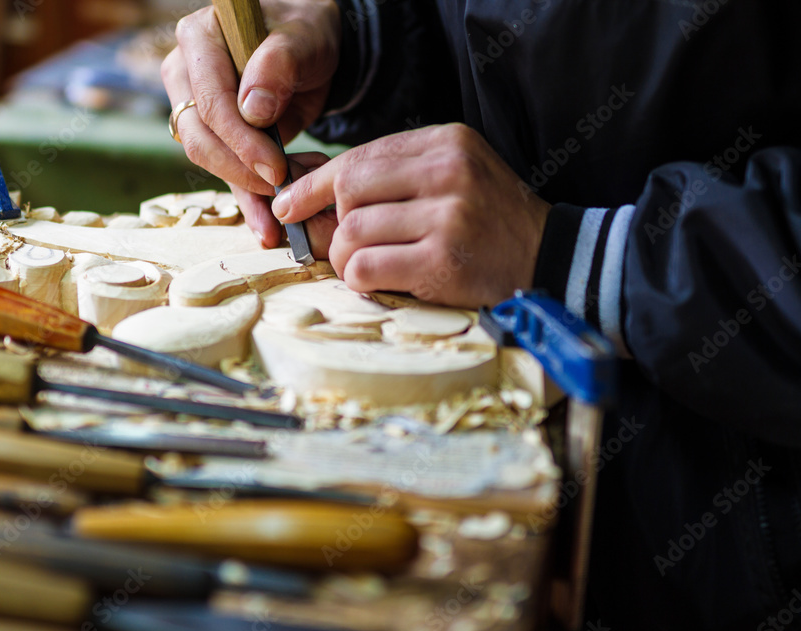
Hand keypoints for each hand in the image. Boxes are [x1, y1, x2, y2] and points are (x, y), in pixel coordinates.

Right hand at [161, 1, 340, 245]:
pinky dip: (247, 201)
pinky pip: (223, 172)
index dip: (240, 140)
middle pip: (199, 135)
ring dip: (244, 193)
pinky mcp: (210, 135)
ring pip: (206, 159)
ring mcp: (192, 104)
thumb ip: (280, 62)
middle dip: (239, 171)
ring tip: (279, 220)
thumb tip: (252, 109)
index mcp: (200, 38)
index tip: (275, 169)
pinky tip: (267, 227)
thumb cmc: (307, 35)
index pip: (210, 99)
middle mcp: (185, 71)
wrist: (313, 52)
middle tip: (279, 193)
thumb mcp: (305, 38)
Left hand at [271, 124, 551, 307]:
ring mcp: (447, 217)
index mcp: (445, 142)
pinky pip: (366, 268)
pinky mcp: (442, 261)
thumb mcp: (453, 175)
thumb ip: (395, 176)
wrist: (549, 257)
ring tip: (362, 266)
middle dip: (331, 221)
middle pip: (349, 190)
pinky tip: (376, 281)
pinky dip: (358, 278)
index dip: (314, 183)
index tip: (288, 202)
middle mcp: (447, 172)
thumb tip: (312, 194)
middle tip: (338, 243)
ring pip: (352, 232)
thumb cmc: (489, 219)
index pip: (359, 157)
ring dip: (343, 256)